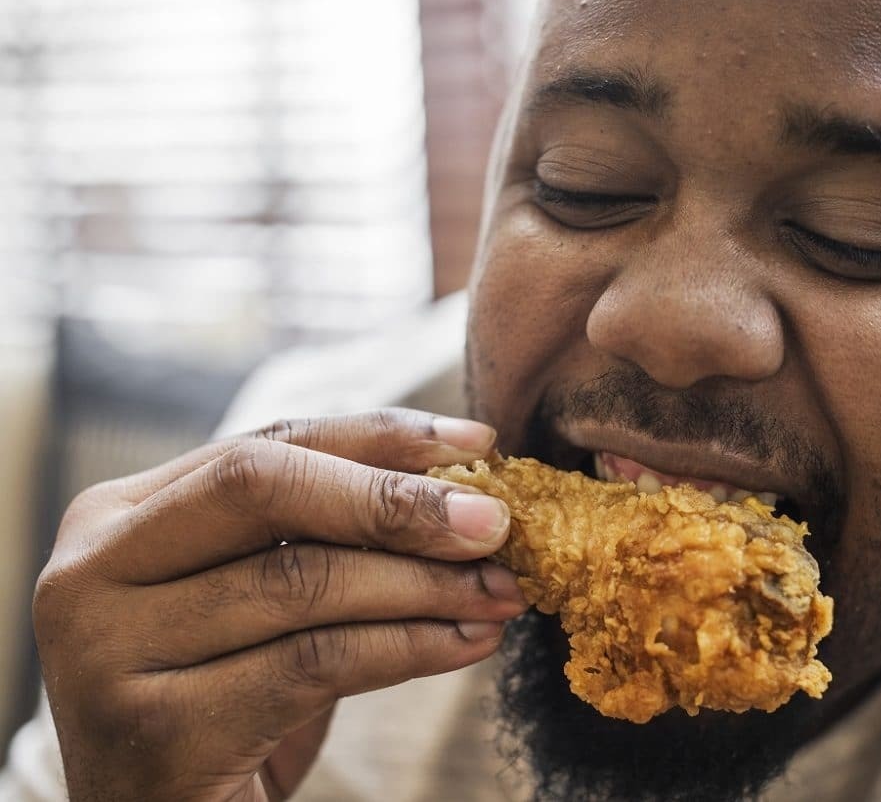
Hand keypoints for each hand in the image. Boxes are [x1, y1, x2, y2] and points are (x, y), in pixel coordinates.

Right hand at [33, 408, 525, 801]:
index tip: (476, 440)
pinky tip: (465, 644)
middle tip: (494, 522)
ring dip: (424, 584)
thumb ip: (329, 536)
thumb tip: (464, 489)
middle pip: (266, 489)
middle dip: (396, 501)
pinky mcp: (155, 733)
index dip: (378, 437)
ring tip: (499, 592)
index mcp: (118, 519)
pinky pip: (314, 663)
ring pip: (301, 580)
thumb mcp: (267, 604)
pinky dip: (409, 647)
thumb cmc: (226, 702)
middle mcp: (90, 573)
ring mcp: (107, 654)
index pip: (264, 444)